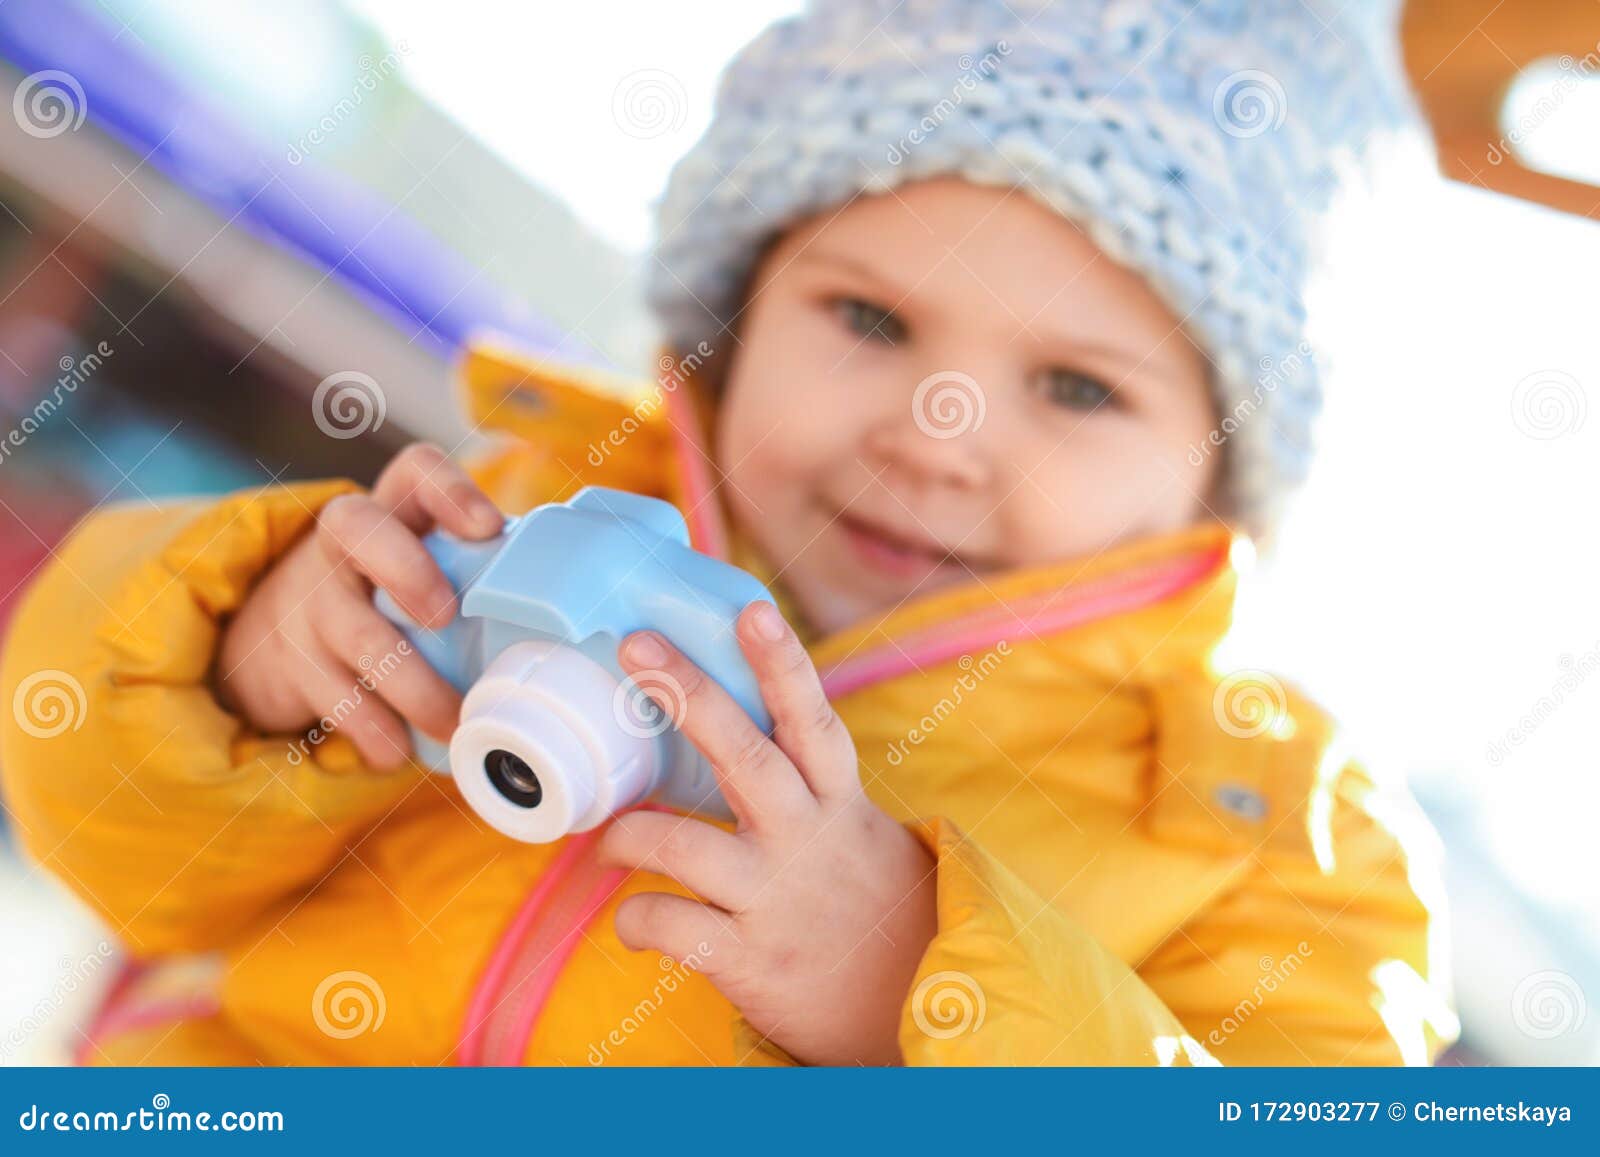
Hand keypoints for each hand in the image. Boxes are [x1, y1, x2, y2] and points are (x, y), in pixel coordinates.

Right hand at [215, 442, 502, 768]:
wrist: (277, 635)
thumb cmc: (392, 597)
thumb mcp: (424, 564)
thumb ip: (483, 571)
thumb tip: (590, 608)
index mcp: (396, 512)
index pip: (415, 470)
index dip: (449, 490)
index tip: (487, 528)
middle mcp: (343, 546)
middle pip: (356, 526)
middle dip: (406, 569)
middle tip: (446, 617)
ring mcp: (311, 601)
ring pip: (351, 629)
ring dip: (408, 682)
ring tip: (453, 722)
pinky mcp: (292, 661)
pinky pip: (328, 695)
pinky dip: (370, 728)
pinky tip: (399, 750)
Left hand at [599, 601, 937, 1064]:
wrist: (909, 1011)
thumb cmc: (866, 905)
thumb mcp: (855, 832)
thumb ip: (804, 786)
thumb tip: (734, 723)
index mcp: (837, 803)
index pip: (811, 720)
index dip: (782, 663)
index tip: (752, 609)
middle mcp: (807, 840)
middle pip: (747, 755)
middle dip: (690, 696)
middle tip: (638, 646)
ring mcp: (776, 900)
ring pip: (685, 847)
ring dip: (631, 835)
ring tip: (610, 838)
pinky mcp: (749, 959)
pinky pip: (671, 926)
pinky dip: (637, 922)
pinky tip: (634, 923)